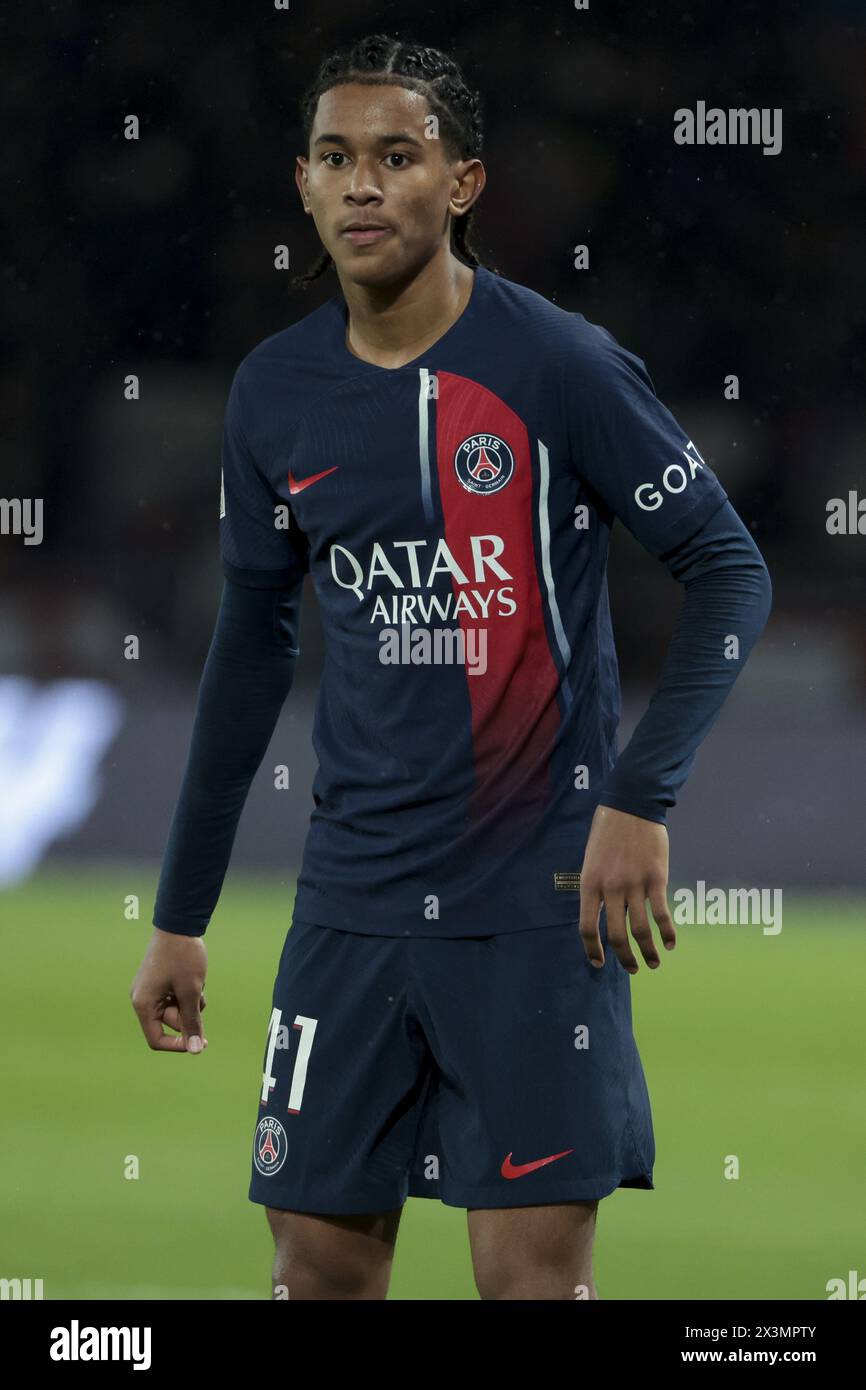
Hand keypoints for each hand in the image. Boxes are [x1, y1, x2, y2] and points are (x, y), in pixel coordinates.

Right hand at [130, 928, 208, 1052]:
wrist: (179, 924)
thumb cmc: (183, 957)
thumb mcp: (191, 992)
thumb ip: (192, 1022)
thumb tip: (195, 1050)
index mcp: (143, 1004)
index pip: (156, 1039)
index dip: (178, 1044)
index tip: (199, 1042)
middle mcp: (142, 999)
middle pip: (168, 1024)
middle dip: (188, 1014)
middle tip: (199, 997)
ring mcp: (150, 990)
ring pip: (176, 1010)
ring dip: (191, 1003)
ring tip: (197, 983)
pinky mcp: (159, 983)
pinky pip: (176, 998)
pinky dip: (188, 993)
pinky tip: (193, 977)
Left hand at [578, 805, 675, 973]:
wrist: (631, 805)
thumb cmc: (608, 831)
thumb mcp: (591, 859)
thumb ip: (596, 887)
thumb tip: (604, 914)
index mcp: (589, 883)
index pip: (587, 927)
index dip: (593, 950)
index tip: (599, 963)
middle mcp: (611, 887)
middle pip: (616, 935)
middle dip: (624, 957)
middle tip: (632, 969)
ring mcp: (635, 884)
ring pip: (641, 929)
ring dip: (648, 952)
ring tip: (653, 963)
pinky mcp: (657, 878)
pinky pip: (662, 913)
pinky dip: (668, 932)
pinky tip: (670, 943)